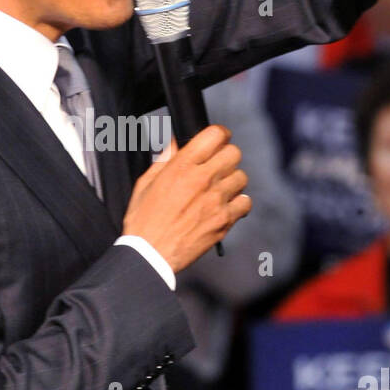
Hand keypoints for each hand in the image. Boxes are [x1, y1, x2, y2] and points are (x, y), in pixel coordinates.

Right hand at [122, 124, 250, 272]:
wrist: (150, 254)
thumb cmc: (144, 220)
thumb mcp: (146, 183)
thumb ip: (164, 159)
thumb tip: (174, 142)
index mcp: (182, 166)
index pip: (215, 134)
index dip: (218, 135)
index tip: (217, 141)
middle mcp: (202, 179)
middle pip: (234, 153)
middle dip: (226, 157)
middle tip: (217, 167)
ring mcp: (216, 200)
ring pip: (241, 177)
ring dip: (232, 181)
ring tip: (219, 190)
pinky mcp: (224, 220)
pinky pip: (245, 203)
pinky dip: (239, 204)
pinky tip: (225, 207)